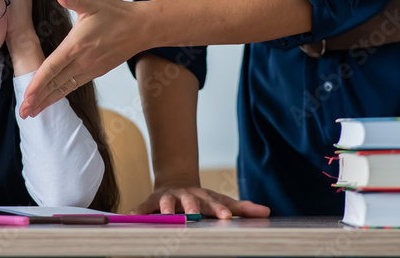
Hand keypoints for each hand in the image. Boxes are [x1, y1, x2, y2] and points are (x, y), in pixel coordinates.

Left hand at [19, 0, 141, 117]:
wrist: (142, 28)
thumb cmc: (116, 13)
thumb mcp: (93, 2)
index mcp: (76, 45)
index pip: (52, 68)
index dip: (38, 83)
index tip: (26, 97)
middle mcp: (82, 61)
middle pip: (55, 84)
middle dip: (38, 99)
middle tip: (22, 113)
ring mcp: (90, 69)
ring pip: (64, 88)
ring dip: (48, 101)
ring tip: (32, 113)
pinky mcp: (96, 71)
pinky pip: (74, 85)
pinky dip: (60, 95)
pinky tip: (52, 100)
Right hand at [132, 184, 270, 218]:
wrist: (176, 181)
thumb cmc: (202, 199)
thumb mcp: (222, 201)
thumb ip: (243, 207)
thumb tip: (267, 211)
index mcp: (205, 198)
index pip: (215, 204)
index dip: (220, 210)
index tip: (226, 217)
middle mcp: (187, 196)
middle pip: (191, 202)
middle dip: (192, 209)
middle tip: (193, 216)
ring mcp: (170, 198)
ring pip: (168, 202)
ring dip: (167, 209)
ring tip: (166, 216)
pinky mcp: (153, 200)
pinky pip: (144, 207)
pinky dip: (139, 211)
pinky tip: (132, 216)